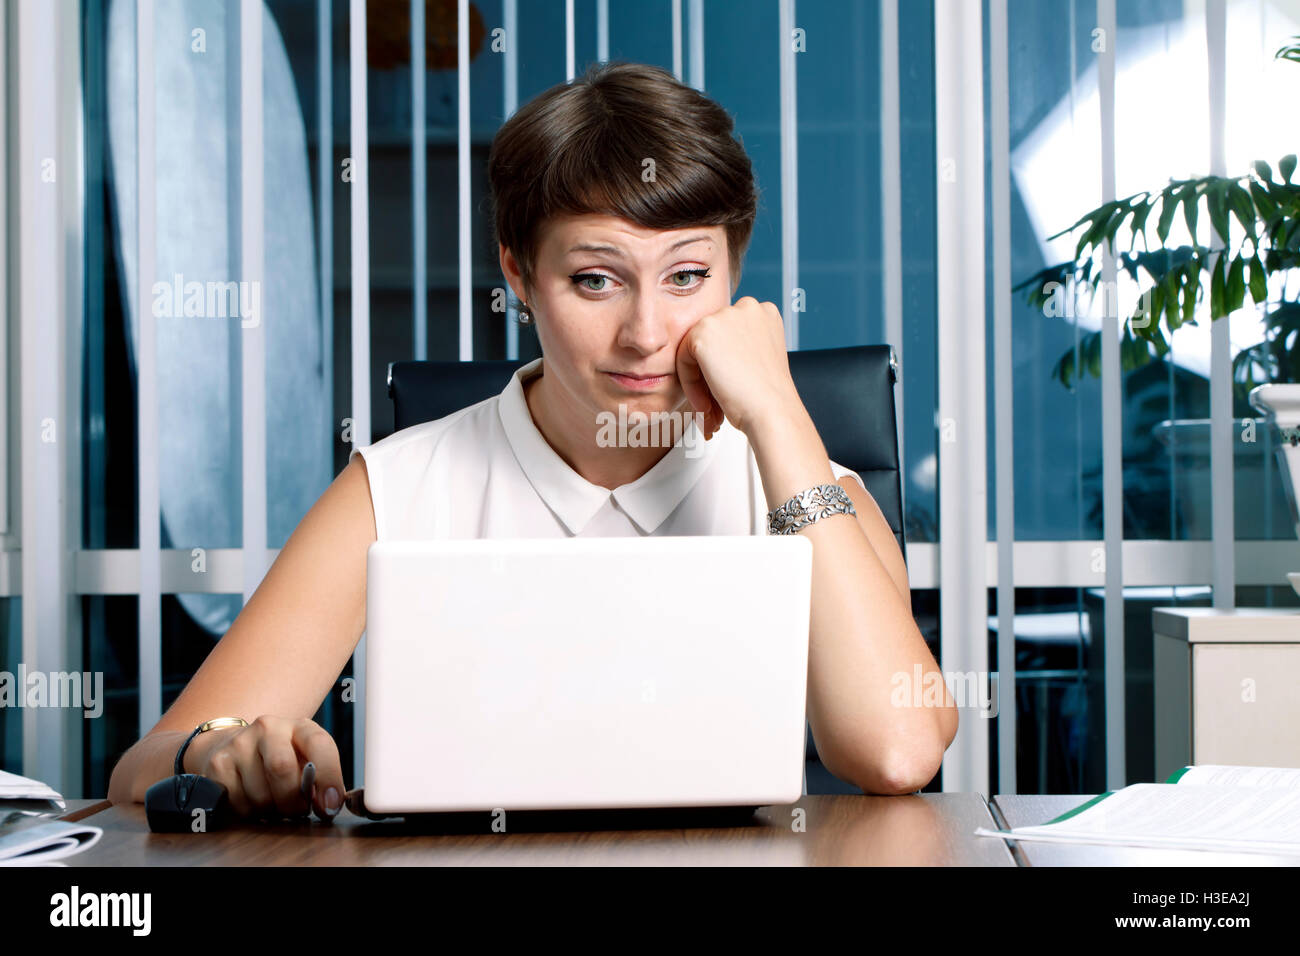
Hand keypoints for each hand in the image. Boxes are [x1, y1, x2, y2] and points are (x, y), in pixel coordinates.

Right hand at [188, 715, 344, 822]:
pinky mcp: (218, 764)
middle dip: (293, 801)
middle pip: (282, 768)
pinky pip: (239, 803)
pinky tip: (253, 801)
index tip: (330, 805)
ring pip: (260, 794)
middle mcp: (268, 728)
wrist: (232, 746)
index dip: (328, 777)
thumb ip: (321, 779)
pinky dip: (251, 812)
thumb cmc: (279, 758)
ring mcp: (239, 743)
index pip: (319, 744)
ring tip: (274, 804)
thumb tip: (329, 804)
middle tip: (297, 811)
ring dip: (271, 811)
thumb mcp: (305, 759)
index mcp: (298, 726)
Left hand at [674, 296, 802, 439]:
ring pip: (696, 350)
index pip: (730, 334)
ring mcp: (725, 316)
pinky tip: (706, 404)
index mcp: (765, 313)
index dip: (726, 365)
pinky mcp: (703, 332)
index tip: (729, 388)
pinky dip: (690, 385)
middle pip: (713, 340)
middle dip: (710, 374)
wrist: (772, 412)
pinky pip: (684, 359)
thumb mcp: (759, 361)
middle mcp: (747, 307)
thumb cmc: (769, 397)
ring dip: (700, 382)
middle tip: (714, 404)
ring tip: (710, 409)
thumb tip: (715, 356)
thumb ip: (739, 348)